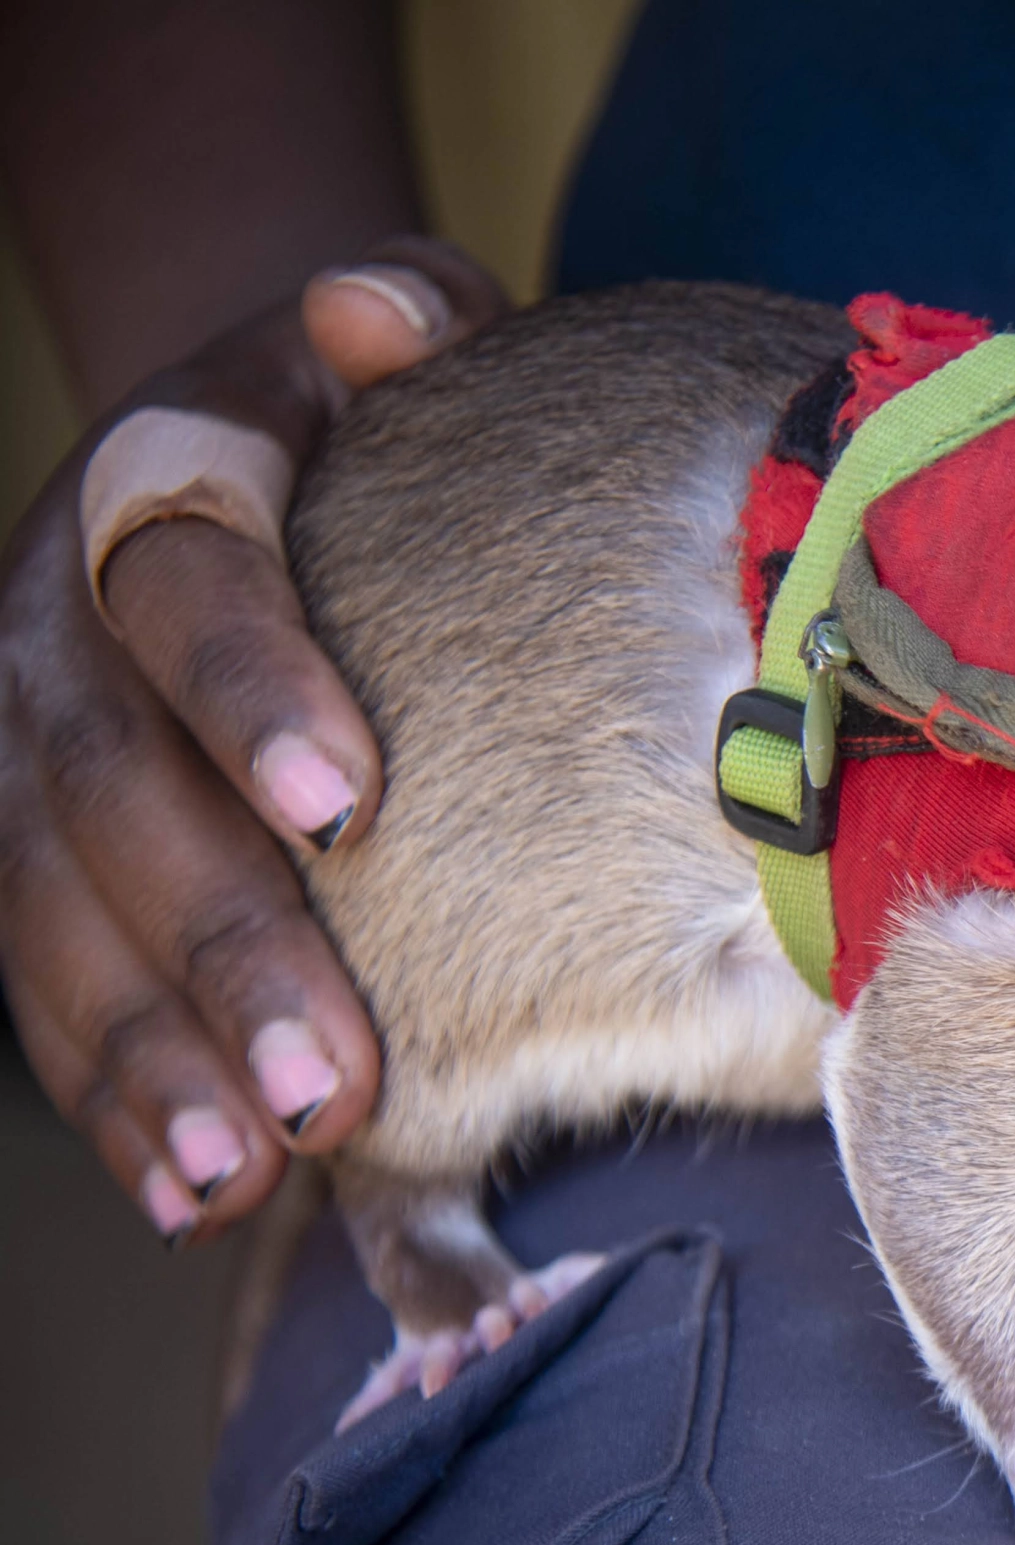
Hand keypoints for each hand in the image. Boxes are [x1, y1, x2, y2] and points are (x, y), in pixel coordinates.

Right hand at [0, 238, 502, 1242]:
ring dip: (147, 1057)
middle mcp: (56, 622)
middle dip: (219, 948)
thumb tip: (376, 311)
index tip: (352, 810)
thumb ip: (408, 312)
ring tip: (240, 1176)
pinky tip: (193, 1195)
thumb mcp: (397, 324)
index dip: (255, 692)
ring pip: (54, 913)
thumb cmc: (373, 406)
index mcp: (155, 489)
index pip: (189, 586)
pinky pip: (46, 979)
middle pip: (111, 793)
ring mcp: (21, 745)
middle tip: (337, 1085)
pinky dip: (113, 1090)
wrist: (246, 443)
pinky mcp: (27, 848)